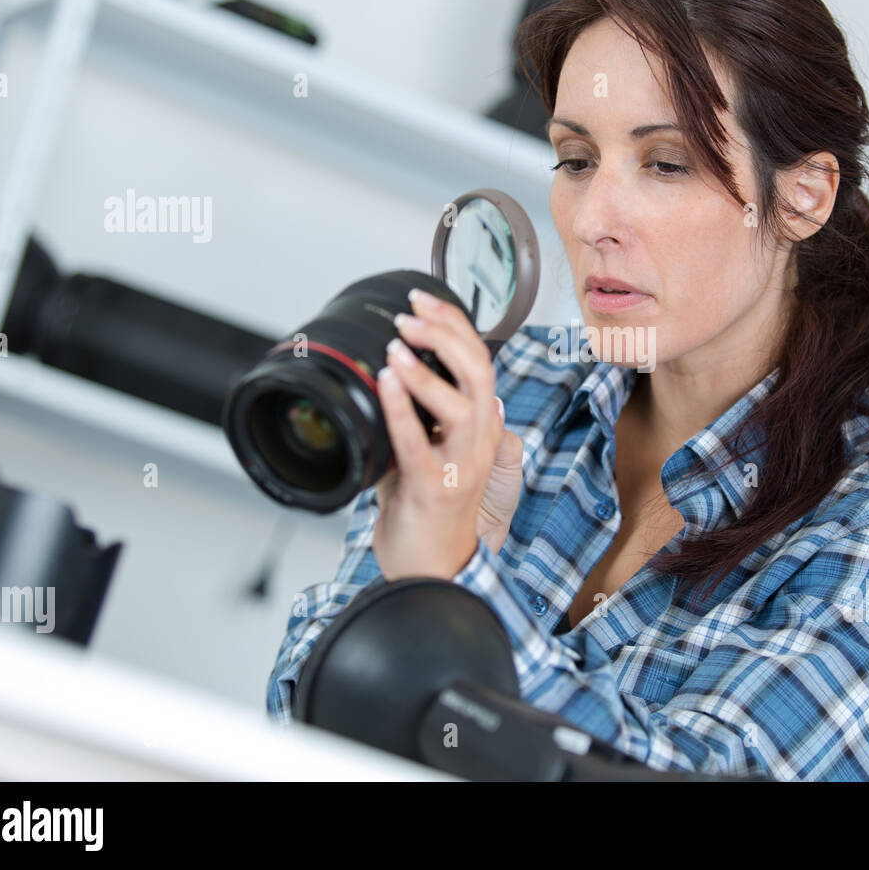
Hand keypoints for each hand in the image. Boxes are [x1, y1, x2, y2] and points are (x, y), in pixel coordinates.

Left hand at [370, 288, 521, 580]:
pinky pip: (419, 441)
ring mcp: (461, 466)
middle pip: (480, 373)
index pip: (481, 362)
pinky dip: (402, 407)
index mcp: (481, 428)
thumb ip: (424, 412)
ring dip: (429, 370)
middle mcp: (479, 443)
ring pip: (462, 404)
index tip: (424, 300)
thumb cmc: (426, 510)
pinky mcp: (434, 487)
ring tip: (399, 344)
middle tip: (411, 315)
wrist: (431, 569)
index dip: (456, 325)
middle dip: (447, 334)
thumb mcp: (429, 447)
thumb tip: (396, 367)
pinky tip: (388, 381)